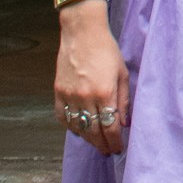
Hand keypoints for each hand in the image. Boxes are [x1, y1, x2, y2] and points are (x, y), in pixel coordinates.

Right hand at [54, 8, 129, 154]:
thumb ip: (123, 100)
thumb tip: (123, 123)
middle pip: (93, 132)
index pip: (110, 128)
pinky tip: (79, 128)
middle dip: (102, 145)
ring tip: (95, 141)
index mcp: (104, 92)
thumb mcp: (122, 73)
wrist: (82, 31)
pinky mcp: (58, 91)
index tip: (117, 148)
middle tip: (107, 150)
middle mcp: (85, 97)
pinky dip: (71, 126)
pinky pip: (62, 117)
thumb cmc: (106, 49)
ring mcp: (69, 95)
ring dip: (87, 138)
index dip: (114, 142)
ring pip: (77, 128)